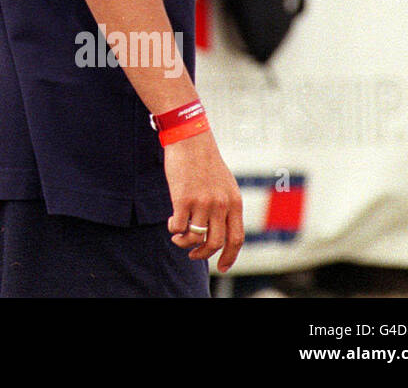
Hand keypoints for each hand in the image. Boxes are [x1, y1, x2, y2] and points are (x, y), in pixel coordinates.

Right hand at [163, 130, 242, 271]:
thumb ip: (225, 205)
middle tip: (192, 254)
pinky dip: (174, 229)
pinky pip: (178, 226)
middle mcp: (221, 205)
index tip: (221, 267)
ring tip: (177, 236)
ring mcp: (202, 202)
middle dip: (202, 254)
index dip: (229, 257)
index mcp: (234, 202)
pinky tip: (171, 222)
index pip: (236, 239)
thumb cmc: (205, 160)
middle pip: (214, 242)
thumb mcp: (225, 184)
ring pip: (194, 237)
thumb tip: (218, 230)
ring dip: (184, 242)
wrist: (190, 139)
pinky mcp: (183, 198)